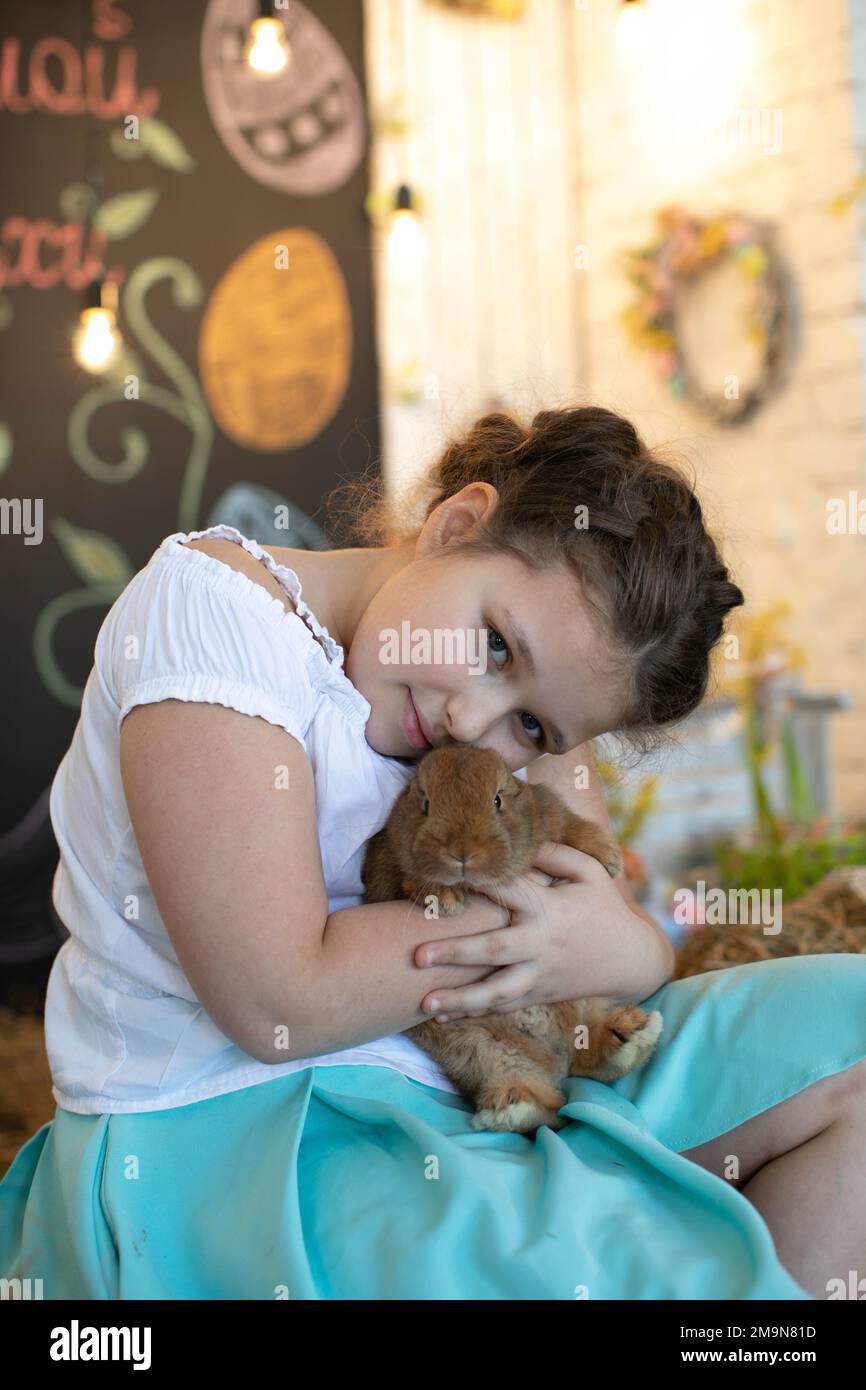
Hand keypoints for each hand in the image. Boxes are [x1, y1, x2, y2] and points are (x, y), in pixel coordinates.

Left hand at [415, 841, 638, 1018]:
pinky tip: (441, 1017)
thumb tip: (522, 840)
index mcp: (549, 909)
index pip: (507, 894)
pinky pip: (502, 1008)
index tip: (441, 883)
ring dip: (460, 999)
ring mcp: (539, 975)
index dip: (475, 886)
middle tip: (417, 956)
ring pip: (496, 993)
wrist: (631, 959)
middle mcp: (540, 945)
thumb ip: (555, 854)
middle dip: (455, 954)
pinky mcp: (538, 995)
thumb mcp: (590, 872)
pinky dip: (473, 1013)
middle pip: (494, 951)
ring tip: (424, 1004)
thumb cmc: (604, 907)